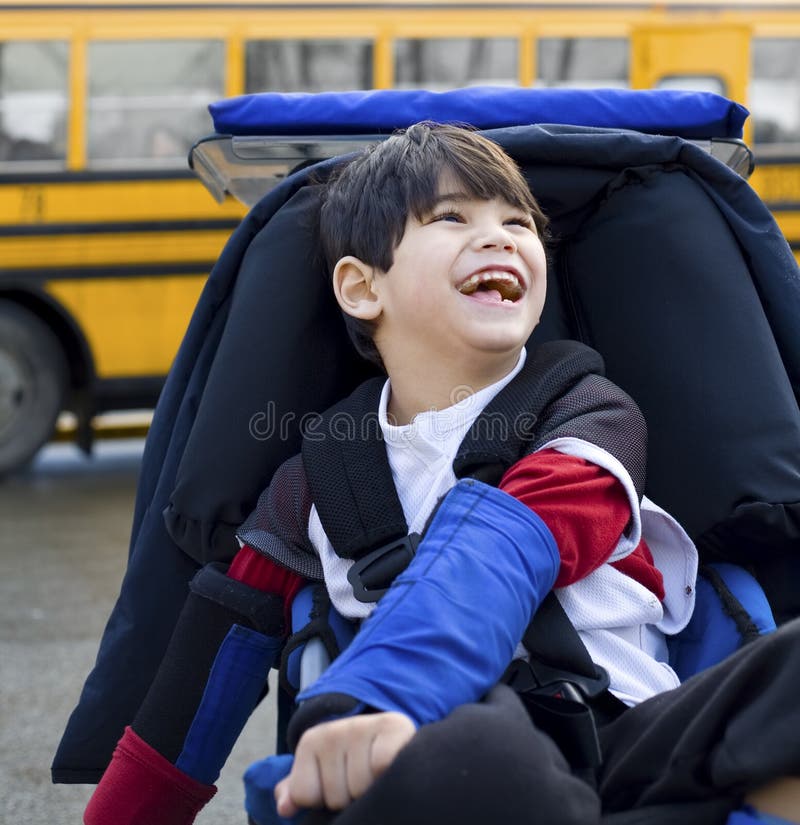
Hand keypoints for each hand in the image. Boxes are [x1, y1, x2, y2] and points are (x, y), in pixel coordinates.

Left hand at [274, 712, 415, 817]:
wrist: (395, 738)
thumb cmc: (352, 764)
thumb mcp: (320, 777)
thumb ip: (298, 791)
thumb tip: (284, 808)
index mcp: (312, 740)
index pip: (304, 794)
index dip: (321, 799)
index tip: (334, 785)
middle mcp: (336, 728)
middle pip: (335, 795)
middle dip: (349, 798)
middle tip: (361, 780)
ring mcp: (363, 725)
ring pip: (359, 788)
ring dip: (370, 790)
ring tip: (377, 775)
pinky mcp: (394, 726)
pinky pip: (381, 765)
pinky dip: (388, 774)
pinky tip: (392, 766)